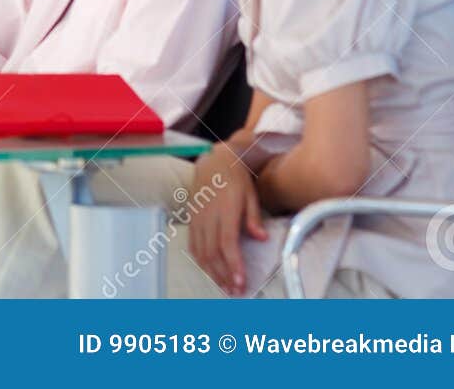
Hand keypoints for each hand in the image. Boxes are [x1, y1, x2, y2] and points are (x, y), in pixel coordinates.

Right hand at [187, 147, 267, 295]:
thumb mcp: (250, 194)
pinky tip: (211, 271)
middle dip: (223, 275)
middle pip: (212, 252)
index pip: (227, 243)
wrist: (213, 161)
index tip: (240, 282)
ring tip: (224, 287)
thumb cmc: (235, 178)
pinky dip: (201, 261)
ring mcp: (197, 218)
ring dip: (212, 272)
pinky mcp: (191, 219)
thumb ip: (254, 218)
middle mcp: (207, 215)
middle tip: (236, 291)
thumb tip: (262, 239)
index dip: (233, 264)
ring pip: (200, 251)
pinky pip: (193, 245)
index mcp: (225, 209)